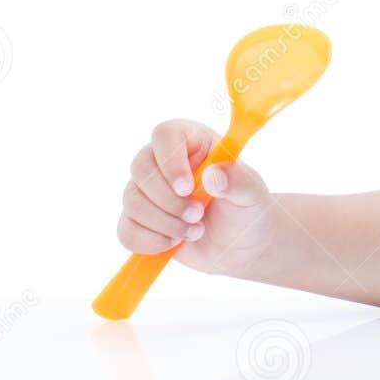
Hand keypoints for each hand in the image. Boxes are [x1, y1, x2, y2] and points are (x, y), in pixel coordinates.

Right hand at [117, 120, 276, 277]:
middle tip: (198, 214)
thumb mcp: (252, 193)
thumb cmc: (247, 209)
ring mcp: (147, 191)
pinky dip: (151, 242)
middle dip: (168, 200)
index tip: (187, 187)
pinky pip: (126, 230)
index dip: (170, 161)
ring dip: (165, 223)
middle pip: (140, 168)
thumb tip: (213, 175)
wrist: (242, 245)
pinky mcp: (139, 220)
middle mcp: (164, 161)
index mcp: (193, 141)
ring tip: (196, 230)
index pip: (165, 134)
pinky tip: (176, 241)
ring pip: (133, 202)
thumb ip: (238, 180)